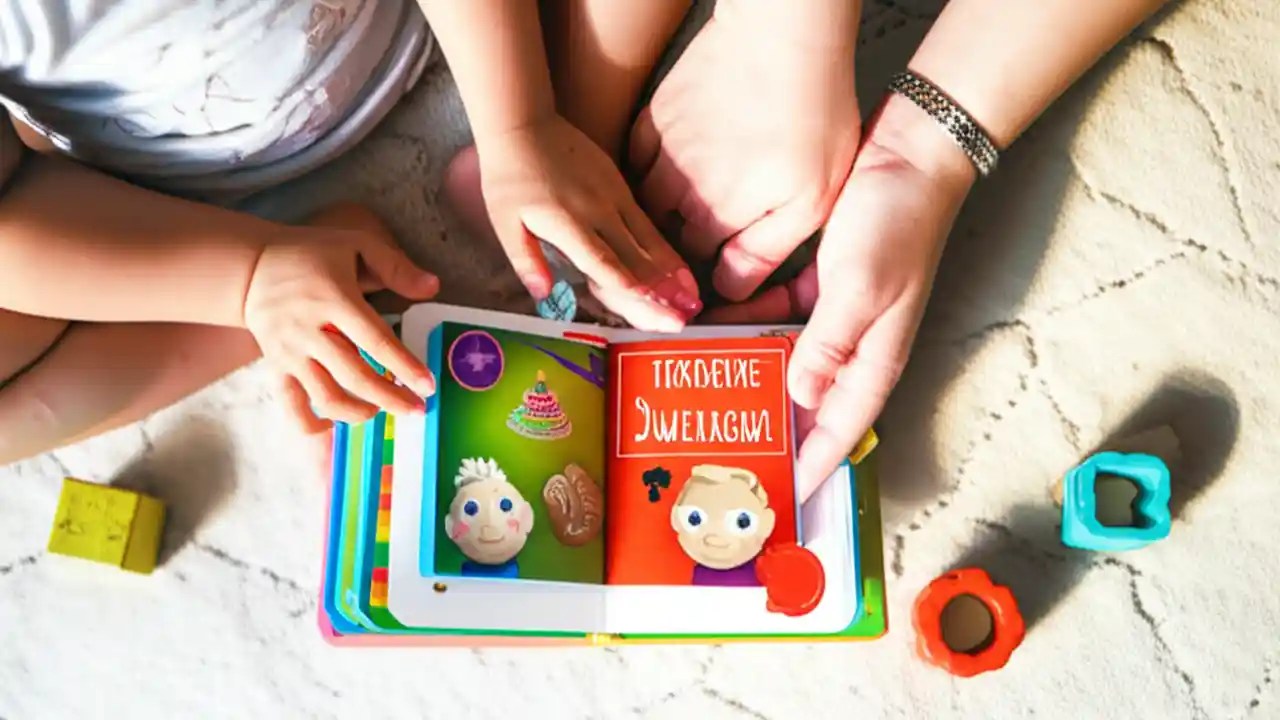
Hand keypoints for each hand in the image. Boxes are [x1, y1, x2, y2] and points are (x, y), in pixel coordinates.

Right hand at [243, 212, 439, 431]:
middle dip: (390, 398)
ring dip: (358, 413)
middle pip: (354, 376)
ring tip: (379, 410)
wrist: (250, 267)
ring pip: (326, 397)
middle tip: (417, 409)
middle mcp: (309, 330)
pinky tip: (334, 429)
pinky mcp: (275, 368)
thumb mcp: (355, 244)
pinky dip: (313, 425)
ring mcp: (289, 353)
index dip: (404, 366)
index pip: (375, 340)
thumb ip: (395, 267)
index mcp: (333, 299)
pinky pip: (292, 406)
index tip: (428, 386)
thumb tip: (433, 287)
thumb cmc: (311, 255)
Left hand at [476, 114, 699, 330]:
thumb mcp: (503, 221)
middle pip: (636, 258)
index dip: (631, 288)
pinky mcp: (620, 187)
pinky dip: (663, 249)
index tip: (655, 310)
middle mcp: (598, 212)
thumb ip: (525, 259)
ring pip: (648, 241)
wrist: (524, 123)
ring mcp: (613, 197)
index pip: (605, 263)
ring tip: (692, 297)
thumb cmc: (509, 177)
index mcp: (567, 223)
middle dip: (662, 290)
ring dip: (671, 271)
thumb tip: (543, 295)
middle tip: (684, 317)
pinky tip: (678, 267)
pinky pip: (646, 224)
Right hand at [629, 2, 859, 301]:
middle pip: (669, 237)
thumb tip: (730, 287)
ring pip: (647, 202)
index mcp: (719, 217)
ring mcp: (663, 154)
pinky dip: (647, 172)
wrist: (783, 36)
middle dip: (683, 245)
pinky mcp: (655, 118)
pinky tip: (672, 170)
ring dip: (664, 210)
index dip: (710, 271)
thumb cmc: (813, 112)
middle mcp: (681, 191)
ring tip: (693, 205)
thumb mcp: (812, 199)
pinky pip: (635, 160)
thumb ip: (767, 250)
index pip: (697, 267)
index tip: (720, 266)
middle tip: (709, 236)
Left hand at [704, 98, 976, 499]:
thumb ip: (829, 343)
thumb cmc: (896, 221)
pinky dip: (750, 325)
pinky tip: (713, 327)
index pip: (843, 429)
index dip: (815, 465)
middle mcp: (856, 343)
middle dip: (776, 430)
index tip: (783, 497)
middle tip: (732, 454)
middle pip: (811, 403)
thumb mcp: (862, 286)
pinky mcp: (822, 284)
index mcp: (875, 356)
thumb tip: (801, 397)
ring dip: (752, 374)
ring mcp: (838, 313)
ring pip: (787, 360)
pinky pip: (777, 318)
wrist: (910, 152)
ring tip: (707, 396)